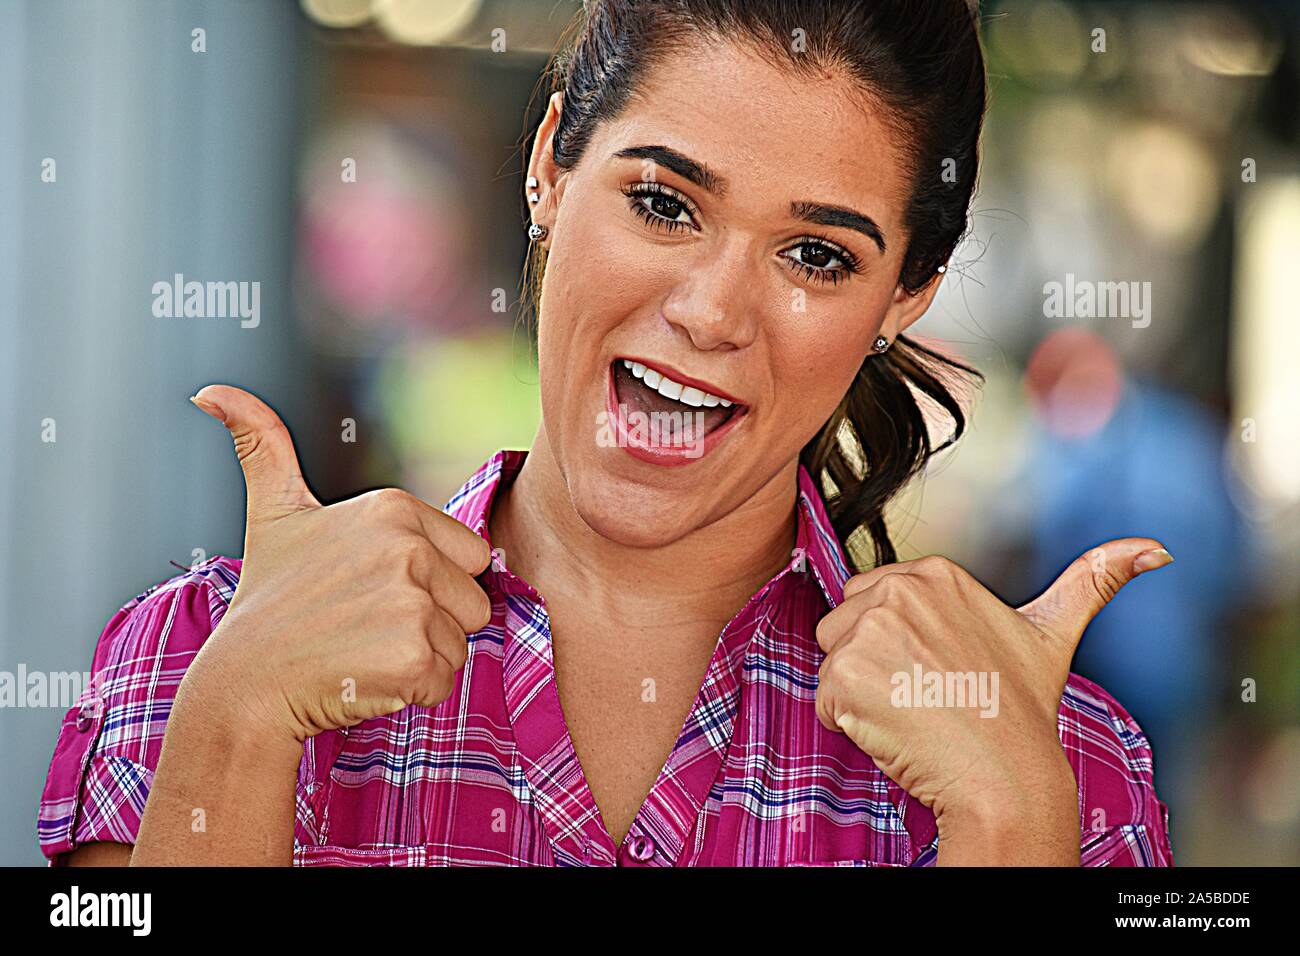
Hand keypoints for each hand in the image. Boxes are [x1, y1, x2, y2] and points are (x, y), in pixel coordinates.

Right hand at [184, 384, 492, 743]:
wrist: (243, 683)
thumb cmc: (269, 601)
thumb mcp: (273, 513)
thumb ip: (262, 444)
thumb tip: (209, 391)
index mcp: (392, 509)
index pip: (469, 555)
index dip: (429, 582)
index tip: (370, 590)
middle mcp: (407, 548)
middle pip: (472, 599)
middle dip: (431, 621)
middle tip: (365, 625)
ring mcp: (412, 602)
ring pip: (461, 641)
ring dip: (421, 657)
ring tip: (362, 649)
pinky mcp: (415, 655)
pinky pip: (445, 679)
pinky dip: (412, 690)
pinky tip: (365, 677)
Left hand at [814, 540, 1173, 841]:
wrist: (1005, 778)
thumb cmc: (1022, 711)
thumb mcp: (1052, 634)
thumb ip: (1093, 581)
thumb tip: (1154, 548)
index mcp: (936, 575)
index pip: (873, 598)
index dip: (898, 644)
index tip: (938, 671)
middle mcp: (899, 591)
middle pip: (843, 624)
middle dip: (872, 663)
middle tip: (925, 695)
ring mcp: (869, 631)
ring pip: (831, 661)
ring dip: (859, 693)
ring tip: (912, 712)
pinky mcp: (844, 673)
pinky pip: (823, 698)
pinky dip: (847, 723)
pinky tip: (894, 731)